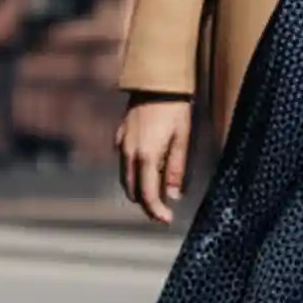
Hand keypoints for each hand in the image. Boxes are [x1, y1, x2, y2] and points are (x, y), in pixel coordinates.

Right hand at [114, 92, 192, 223]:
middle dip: (146, 203)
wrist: (156, 82)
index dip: (156, 211)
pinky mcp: (120, 135)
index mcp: (146, 156)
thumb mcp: (182, 139)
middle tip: (163, 209)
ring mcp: (121, 144)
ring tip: (157, 191)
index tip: (167, 220)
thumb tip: (172, 195)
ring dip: (138, 189)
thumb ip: (176, 168)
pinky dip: (134, 172)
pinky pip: (124, 162)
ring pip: (125, 178)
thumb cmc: (175, 109)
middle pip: (132, 190)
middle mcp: (128, 153)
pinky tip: (149, 169)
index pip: (147, 195)